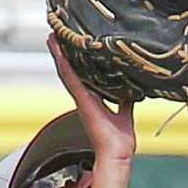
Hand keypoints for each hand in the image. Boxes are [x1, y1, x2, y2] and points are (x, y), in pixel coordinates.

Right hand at [48, 34, 135, 163]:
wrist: (118, 152)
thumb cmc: (120, 140)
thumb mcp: (127, 111)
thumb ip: (127, 99)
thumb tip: (134, 88)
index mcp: (96, 100)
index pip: (85, 76)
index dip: (79, 62)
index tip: (74, 46)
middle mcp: (86, 98)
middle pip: (73, 71)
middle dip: (65, 54)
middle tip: (57, 36)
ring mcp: (82, 99)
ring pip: (68, 72)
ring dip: (59, 55)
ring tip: (53, 37)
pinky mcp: (82, 100)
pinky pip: (71, 78)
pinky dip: (63, 64)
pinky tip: (58, 50)